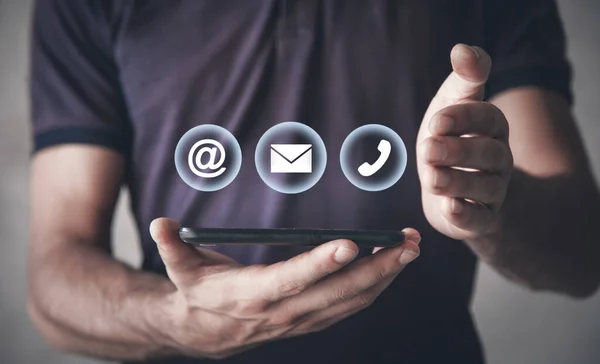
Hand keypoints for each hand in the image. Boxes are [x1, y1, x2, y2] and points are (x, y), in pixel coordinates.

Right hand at [150, 218, 420, 358]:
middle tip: (406, 243)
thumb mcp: (181, 269)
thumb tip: (160, 224)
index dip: (320, 264)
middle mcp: (282, 312)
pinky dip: (373, 289)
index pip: (291, 279)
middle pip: (336, 292)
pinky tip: (390, 268)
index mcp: (252, 295)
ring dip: (383, 277)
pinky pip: (348, 306)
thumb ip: (173, 246)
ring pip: (350, 301)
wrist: (204, 333)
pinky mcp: (310, 320)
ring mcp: (300, 320)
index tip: (351, 244)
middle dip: (375, 269)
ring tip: (409, 250)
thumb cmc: (196, 291)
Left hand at [416, 44, 513, 240]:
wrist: (450, 186)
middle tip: (428, 148)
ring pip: (483, 188)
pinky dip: (465, 215)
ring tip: (431, 177)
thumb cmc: (449, 139)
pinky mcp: (480, 219)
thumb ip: (463, 78)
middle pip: (488, 154)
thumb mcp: (453, 103)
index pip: (486, 118)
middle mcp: (498, 160)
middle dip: (458, 151)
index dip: (463, 119)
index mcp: (492, 128)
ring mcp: (492, 192)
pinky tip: (449, 208)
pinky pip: (479, 220)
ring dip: (457, 182)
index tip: (436, 121)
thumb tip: (463, 50)